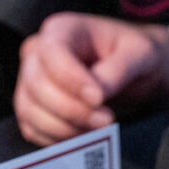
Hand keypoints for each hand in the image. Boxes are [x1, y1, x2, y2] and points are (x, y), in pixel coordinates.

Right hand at [14, 14, 168, 146]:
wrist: (133, 72)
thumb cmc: (133, 55)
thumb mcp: (139, 53)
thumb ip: (119, 70)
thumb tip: (96, 97)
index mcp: (62, 29)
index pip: (53, 54)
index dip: (72, 80)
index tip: (99, 99)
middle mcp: (38, 51)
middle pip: (38, 85)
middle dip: (73, 109)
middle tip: (106, 120)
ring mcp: (29, 80)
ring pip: (30, 110)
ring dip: (65, 128)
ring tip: (98, 129)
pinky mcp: (30, 107)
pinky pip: (32, 129)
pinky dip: (56, 138)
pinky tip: (84, 136)